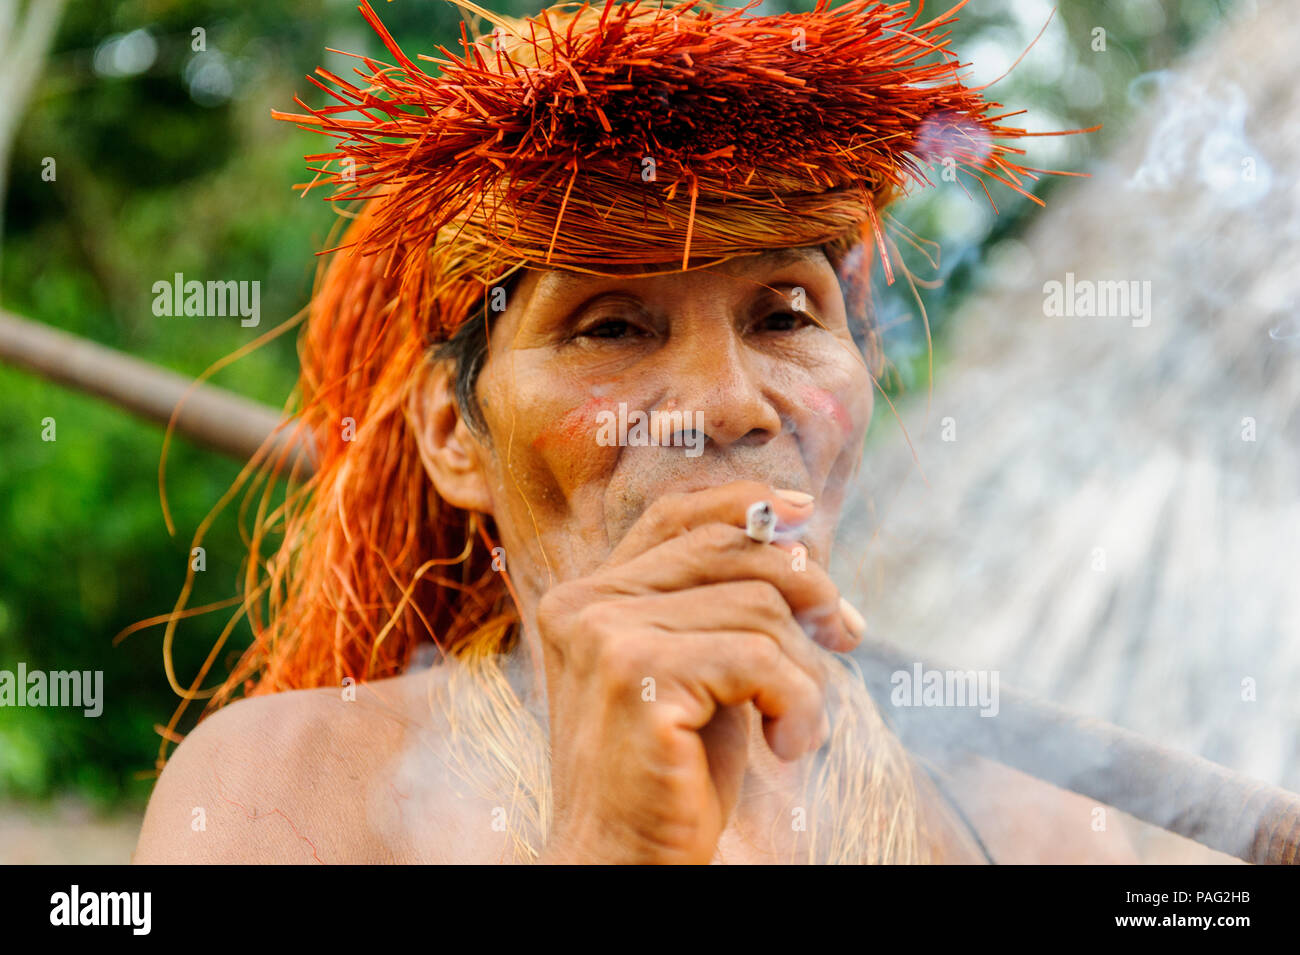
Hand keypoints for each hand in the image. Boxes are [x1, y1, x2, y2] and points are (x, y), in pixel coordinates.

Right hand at [535, 480, 861, 863]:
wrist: (620, 863)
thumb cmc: (672, 774)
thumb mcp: (700, 674)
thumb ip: (725, 609)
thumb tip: (809, 553)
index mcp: (588, 596)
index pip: (675, 517)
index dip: (744, 503)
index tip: (806, 514)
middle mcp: (585, 603)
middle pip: (728, 548)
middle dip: (806, 585)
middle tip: (845, 634)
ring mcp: (604, 634)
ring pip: (757, 606)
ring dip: (805, 670)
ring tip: (796, 725)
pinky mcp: (636, 675)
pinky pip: (760, 659)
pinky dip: (798, 702)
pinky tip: (788, 747)